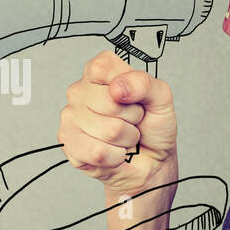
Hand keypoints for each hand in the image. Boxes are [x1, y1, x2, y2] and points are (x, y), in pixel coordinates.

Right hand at [58, 50, 178, 196]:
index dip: (126, 86)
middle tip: (131, 121)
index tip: (135, 97)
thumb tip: (117, 89)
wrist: (151, 162)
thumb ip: (144, 83)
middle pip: (108, 102)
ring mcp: (70, 118)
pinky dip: (115, 156)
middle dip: (131, 117)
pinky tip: (114, 152)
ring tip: (124, 137)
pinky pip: (98, 152)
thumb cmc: (152, 127)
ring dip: (125, 139)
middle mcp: (80, 91)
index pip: (102, 68)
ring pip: (108, 130)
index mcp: (99, 73)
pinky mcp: (69, 144)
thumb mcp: (160, 97)